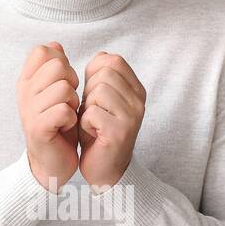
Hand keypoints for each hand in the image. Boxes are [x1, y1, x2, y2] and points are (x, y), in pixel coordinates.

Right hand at [17, 42, 79, 192]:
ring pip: (64, 88)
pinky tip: (66, 127)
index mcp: (26, 80)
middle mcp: (24, 92)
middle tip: (67, 101)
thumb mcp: (55, 91)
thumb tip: (54, 45)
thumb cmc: (57, 123)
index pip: (42, 51)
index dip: (60, 62)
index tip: (62, 81)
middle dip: (71, 82)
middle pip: (57, 66)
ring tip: (67, 115)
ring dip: (73, 103)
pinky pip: (64, 110)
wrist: (52, 161)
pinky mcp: (37, 128)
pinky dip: (71, 119)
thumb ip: (54, 67)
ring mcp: (28, 110)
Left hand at [76, 52, 146, 190]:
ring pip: (98, 91)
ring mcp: (132, 116)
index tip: (94, 93)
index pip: (113, 60)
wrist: (105, 169)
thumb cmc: (98, 130)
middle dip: (89, 91)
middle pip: (104, 73)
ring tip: (93, 122)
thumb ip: (101, 76)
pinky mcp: (120, 132)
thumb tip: (100, 56)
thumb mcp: (100, 98)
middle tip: (93, 111)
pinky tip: (93, 133)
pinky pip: (92, 112)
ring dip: (87, 107)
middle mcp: (139, 101)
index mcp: (136, 90)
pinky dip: (84, 123)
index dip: (94, 72)